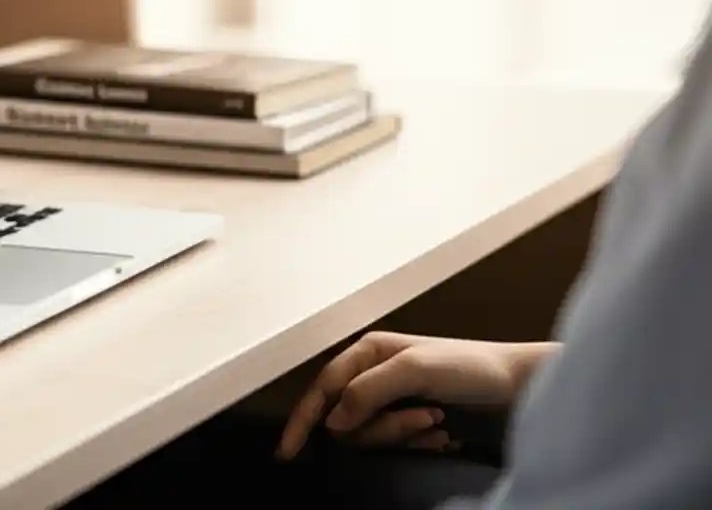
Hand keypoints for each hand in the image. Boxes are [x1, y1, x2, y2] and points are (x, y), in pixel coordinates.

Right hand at [277, 332, 557, 458]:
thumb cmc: (472, 367)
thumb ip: (369, 390)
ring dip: (405, 437)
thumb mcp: (417, 369)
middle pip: (346, 420)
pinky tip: (442, 435)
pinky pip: (394, 446)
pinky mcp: (408, 422)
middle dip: (383, 429)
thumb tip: (333, 420)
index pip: (321, 389)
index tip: (287, 453)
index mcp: (368, 353)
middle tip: (425, 420)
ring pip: (370, 437)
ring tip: (438, 426)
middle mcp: (373, 375)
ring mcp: (391, 400)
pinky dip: (417, 444)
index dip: (302, 421)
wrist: (518, 387)